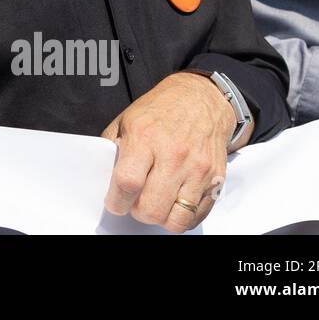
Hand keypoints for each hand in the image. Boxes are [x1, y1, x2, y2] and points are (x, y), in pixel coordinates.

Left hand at [101, 72, 234, 232]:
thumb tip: (103, 177)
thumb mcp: (126, 120)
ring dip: (159, 217)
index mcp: (145, 138)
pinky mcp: (215, 180)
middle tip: (134, 201)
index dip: (116, 201)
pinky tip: (172, 203)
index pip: (127, 182)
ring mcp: (197, 170)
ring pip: (175, 220)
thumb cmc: (160, 110)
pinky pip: (196, 217)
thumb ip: (112, 148)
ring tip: (154, 202)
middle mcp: (174, 155)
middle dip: (137, 212)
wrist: (200, 99)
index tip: (114, 202)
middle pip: (151, 208)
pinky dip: (181, 218)